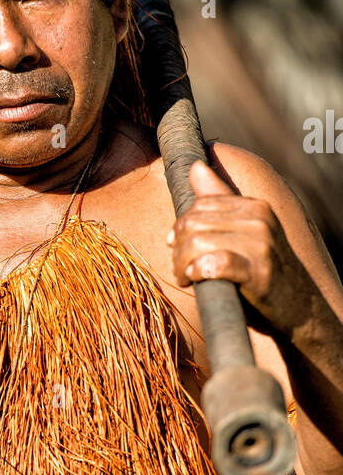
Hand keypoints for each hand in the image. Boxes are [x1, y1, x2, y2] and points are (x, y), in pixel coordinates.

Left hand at [167, 160, 311, 335]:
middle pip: (193, 224)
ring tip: (186, 277)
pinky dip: (197, 272)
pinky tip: (196, 281)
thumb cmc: (262, 271)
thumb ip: (218, 201)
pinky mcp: (258, 273)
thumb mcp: (243, 233)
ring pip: (197, 243)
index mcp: (255, 207)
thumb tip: (196, 166)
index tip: (176, 247)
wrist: (298, 308)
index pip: (200, 205)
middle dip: (177, 249)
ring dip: (182, 265)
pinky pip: (214, 263)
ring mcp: (261, 246)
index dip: (180, 227)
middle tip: (180, 268)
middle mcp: (260, 220)